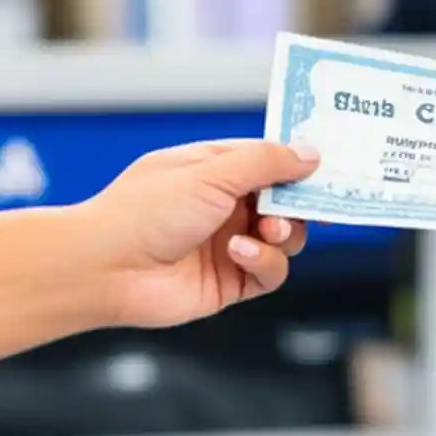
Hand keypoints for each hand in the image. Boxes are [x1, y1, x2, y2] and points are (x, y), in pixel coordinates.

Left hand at [78, 140, 318, 327]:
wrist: (104, 269)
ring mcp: (229, 244)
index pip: (271, 160)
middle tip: (310, 205)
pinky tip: (240, 253)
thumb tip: (312, 153)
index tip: (330, 166)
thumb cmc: (144, 210)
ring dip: (284, 234)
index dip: (300, 163)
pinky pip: (271, 272)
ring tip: (267, 231)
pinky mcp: (231, 282)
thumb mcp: (211, 173)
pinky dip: (265, 261)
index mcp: (215, 169)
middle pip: (287, 202)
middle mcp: (224, 206)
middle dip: (300, 204)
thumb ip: (266, 163)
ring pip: (287, 239)